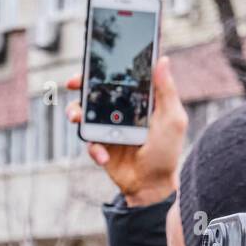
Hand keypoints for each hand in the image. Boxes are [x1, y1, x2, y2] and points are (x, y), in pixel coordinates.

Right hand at [66, 56, 186, 206]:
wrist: (151, 185)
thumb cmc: (166, 152)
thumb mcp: (172, 120)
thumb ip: (166, 91)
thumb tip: (163, 60)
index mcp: (139, 100)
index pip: (120, 76)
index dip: (107, 66)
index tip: (95, 60)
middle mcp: (121, 110)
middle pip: (95, 89)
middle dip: (80, 83)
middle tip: (73, 83)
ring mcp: (108, 126)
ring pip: (84, 111)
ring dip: (75, 112)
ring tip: (76, 119)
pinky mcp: (100, 144)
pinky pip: (88, 140)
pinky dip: (94, 148)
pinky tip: (105, 156)